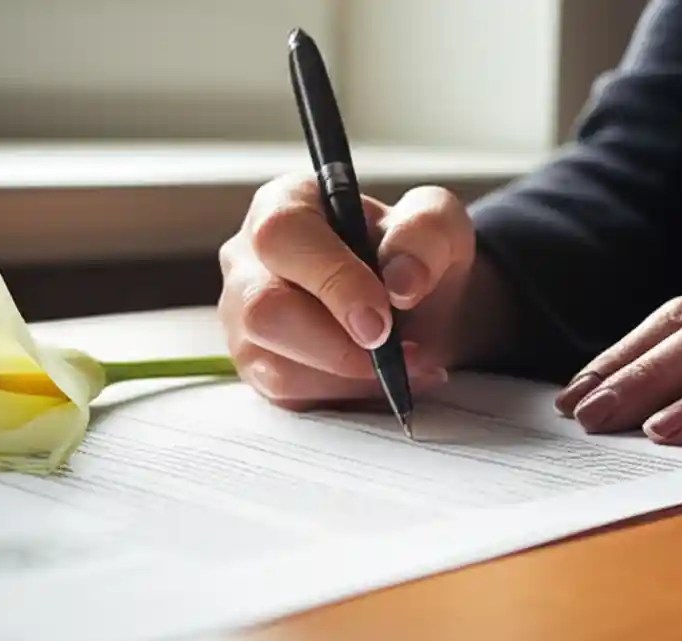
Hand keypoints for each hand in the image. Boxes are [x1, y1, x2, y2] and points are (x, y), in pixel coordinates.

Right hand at [219, 173, 488, 408]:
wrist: (418, 306)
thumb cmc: (414, 255)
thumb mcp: (439, 225)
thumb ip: (425, 235)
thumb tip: (401, 282)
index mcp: (284, 205)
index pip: (282, 236)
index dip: (331, 280)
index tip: (381, 319)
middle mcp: (249, 261)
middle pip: (263, 310)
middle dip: (337, 344)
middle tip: (396, 350)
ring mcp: (243, 318)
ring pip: (275, 364)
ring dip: (350, 376)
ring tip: (407, 362)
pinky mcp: (257, 366)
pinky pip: (288, 395)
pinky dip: (346, 395)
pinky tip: (383, 379)